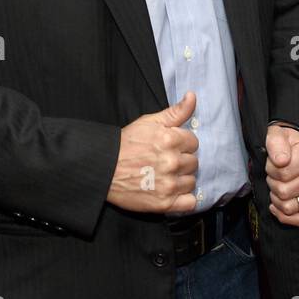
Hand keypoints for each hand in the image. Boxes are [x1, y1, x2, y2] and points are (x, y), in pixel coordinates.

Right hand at [107, 92, 199, 213]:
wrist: (104, 170)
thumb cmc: (126, 144)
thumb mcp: (149, 122)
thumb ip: (175, 112)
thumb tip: (192, 96)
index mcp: (170, 139)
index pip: (194, 142)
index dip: (182, 144)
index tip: (169, 148)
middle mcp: (172, 162)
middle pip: (194, 162)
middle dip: (182, 161)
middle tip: (165, 162)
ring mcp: (169, 184)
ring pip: (192, 181)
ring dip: (182, 180)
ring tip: (166, 177)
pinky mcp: (164, 203)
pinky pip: (190, 202)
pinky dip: (184, 199)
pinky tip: (172, 192)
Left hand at [265, 122, 298, 225]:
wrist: (296, 147)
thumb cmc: (285, 143)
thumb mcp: (277, 135)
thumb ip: (276, 143)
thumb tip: (281, 161)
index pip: (282, 173)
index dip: (270, 170)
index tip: (272, 163)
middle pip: (284, 192)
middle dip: (272, 184)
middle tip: (275, 176)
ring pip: (290, 207)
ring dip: (277, 200)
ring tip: (278, 188)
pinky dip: (286, 217)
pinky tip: (278, 207)